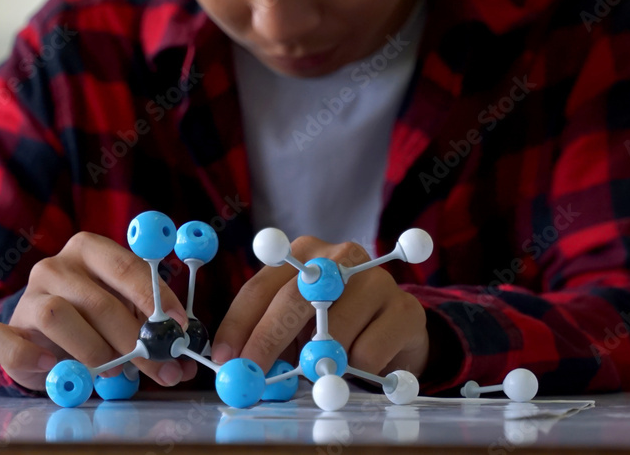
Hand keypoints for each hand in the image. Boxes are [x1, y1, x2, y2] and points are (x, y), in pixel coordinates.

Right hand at [0, 232, 197, 390]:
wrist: (41, 336)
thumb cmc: (94, 321)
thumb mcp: (126, 315)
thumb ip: (153, 330)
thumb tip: (185, 362)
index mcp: (89, 250)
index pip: (126, 266)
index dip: (155, 297)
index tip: (178, 326)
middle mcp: (55, 266)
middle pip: (97, 299)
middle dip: (134, 339)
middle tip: (158, 367)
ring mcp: (27, 297)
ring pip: (57, 315)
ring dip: (92, 350)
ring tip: (112, 370)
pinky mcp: (5, 328)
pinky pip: (4, 339)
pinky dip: (29, 357)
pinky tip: (51, 367)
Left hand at [211, 237, 428, 378]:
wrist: (397, 333)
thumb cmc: (334, 328)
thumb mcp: (296, 327)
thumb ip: (269, 338)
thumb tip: (234, 365)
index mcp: (304, 253)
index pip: (261, 286)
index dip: (238, 324)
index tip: (224, 358)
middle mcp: (340, 255)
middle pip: (294, 297)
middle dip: (267, 339)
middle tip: (253, 375)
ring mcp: (376, 279)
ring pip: (333, 329)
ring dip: (320, 360)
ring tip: (325, 366)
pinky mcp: (406, 308)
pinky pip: (367, 351)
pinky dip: (355, 370)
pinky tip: (361, 363)